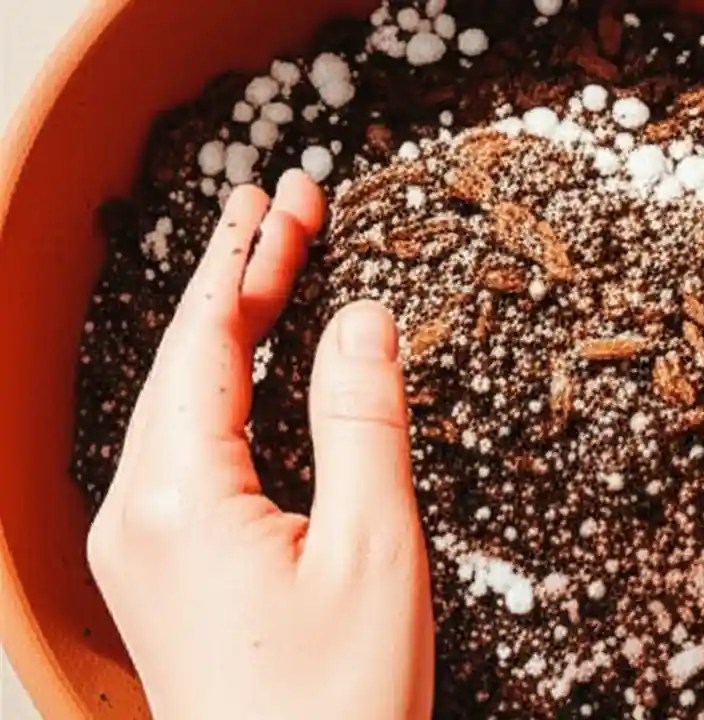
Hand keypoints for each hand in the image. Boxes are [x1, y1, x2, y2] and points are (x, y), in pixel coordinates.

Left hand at [86, 171, 433, 718]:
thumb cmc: (337, 703)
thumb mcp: (372, 548)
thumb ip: (363, 418)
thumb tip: (362, 317)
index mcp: (177, 500)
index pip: (207, 342)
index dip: (249, 258)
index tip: (285, 195)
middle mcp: (139, 514)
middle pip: (187, 362)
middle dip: (240, 277)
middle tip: (288, 205)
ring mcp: (144, 545)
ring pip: (186, 402)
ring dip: (234, 328)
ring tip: (278, 262)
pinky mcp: (167, 569)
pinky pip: (189, 448)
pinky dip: (230, 389)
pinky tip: (258, 365)